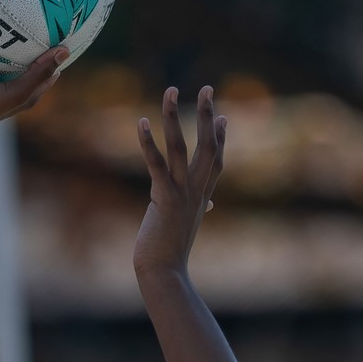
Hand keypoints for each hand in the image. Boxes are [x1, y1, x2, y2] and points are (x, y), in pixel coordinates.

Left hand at [133, 85, 226, 277]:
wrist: (165, 273)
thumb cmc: (170, 253)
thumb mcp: (186, 226)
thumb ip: (197, 210)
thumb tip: (209, 207)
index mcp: (202, 198)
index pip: (217, 161)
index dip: (220, 138)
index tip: (221, 116)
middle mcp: (196, 192)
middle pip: (207, 146)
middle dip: (206, 115)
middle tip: (206, 87)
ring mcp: (182, 194)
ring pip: (180, 148)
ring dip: (174, 117)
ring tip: (169, 90)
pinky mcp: (164, 199)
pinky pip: (156, 165)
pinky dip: (147, 142)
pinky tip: (141, 121)